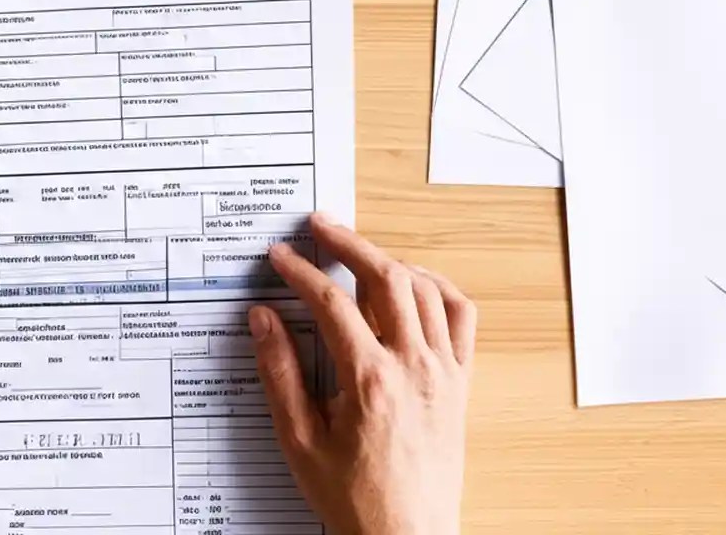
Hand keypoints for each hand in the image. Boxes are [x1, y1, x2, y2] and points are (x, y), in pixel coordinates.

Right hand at [250, 213, 476, 534]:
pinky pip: (461, 316)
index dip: (302, 271)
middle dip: (349, 244)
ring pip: (426, 289)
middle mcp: (415, 367)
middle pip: (386, 278)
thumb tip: (264, 319)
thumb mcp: (299, 439)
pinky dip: (438, 288)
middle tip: (320, 226)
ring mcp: (445, 372)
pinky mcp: (460, 383)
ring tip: (358, 252)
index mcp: (371, 380)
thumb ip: (279, 373)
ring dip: (390, 260)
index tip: (280, 257)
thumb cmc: (354, 498)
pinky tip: (413, 284)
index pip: (333, 303)